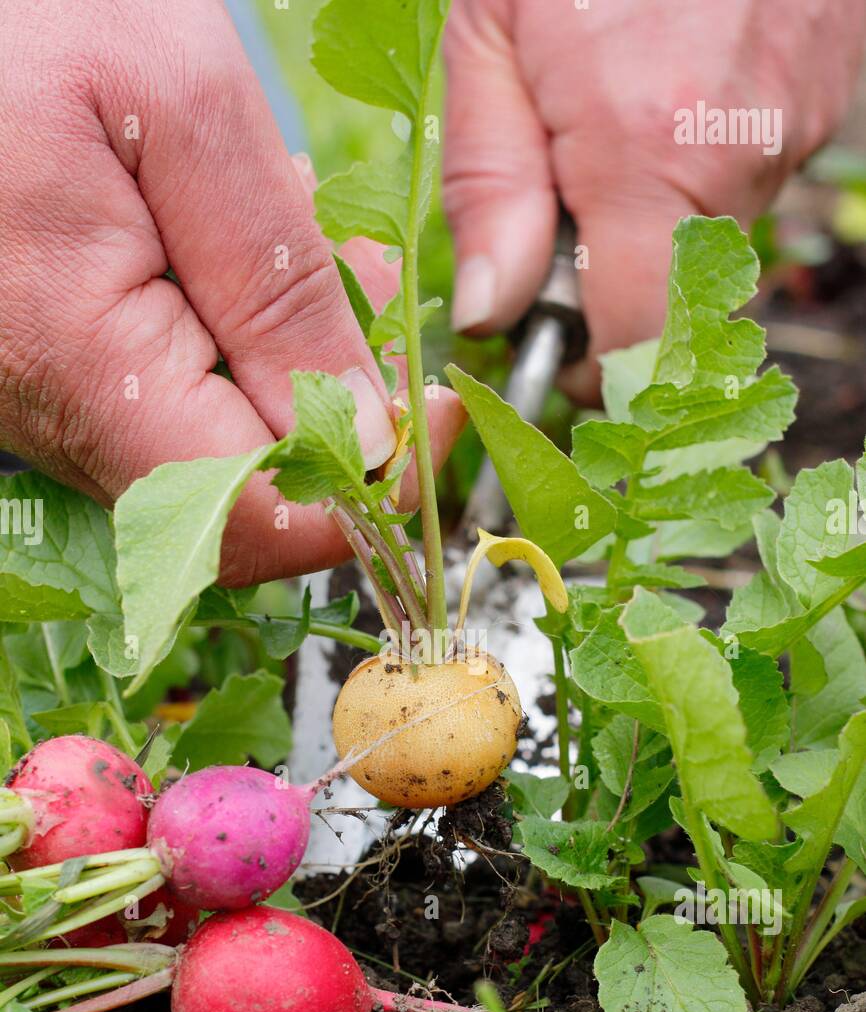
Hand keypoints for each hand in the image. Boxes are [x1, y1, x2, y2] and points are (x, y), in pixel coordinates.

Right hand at [0, 0, 463, 585]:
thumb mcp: (184, 111)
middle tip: (374, 289)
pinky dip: (237, 346)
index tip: (428, 412)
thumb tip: (362, 435)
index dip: (361, 488)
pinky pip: (170, 405)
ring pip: (212, 452)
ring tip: (307, 238)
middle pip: (240, 495)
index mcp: (80, 358)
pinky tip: (240, 254)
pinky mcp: (51, 376)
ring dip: (293, 366)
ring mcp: (45, 402)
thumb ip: (280, 285)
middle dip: (340, 409)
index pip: (253, 517)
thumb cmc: (26, 21)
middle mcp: (50, 411)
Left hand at [443, 0, 865, 397]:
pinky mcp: (821, 98)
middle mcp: (737, 155)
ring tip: (603, 126)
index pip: (634, 345)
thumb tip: (490, 311)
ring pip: (708, 239)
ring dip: (648, 219)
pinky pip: (744, 176)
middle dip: (606, 291)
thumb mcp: (489, 30)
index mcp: (647, 149)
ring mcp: (794, 127)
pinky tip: (660, 92)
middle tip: (554, 211)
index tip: (538, 345)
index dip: (584, 372)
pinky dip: (693, 164)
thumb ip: (489, 184)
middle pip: (672, 302)